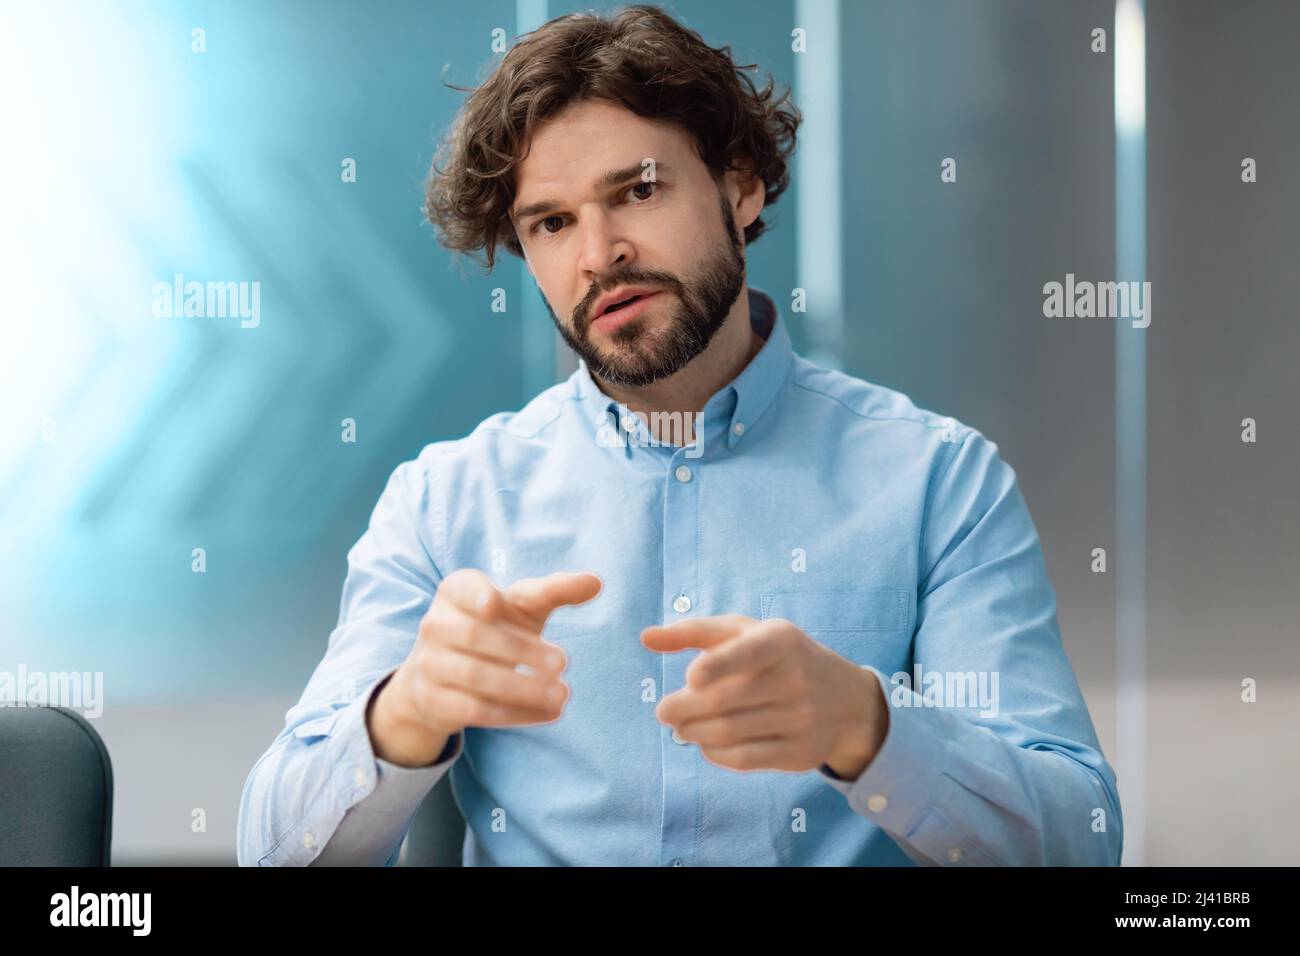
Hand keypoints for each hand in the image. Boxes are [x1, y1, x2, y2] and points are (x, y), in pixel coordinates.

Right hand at [369, 568, 602, 765]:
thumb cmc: (494, 628)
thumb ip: (555, 591)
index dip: (475, 595)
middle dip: (522, 650)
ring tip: (563, 694)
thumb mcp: (522, 606)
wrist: (442, 675)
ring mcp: (429, 664)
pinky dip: (516, 714)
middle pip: (477, 636)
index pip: (463, 587)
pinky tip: (549, 714)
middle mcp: (435, 624)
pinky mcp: (434, 701)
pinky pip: (476, 710)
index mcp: (455, 592)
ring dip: (523, 688)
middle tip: (563, 662)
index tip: (494, 604)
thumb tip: (596, 581)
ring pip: (477, 677)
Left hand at [641, 614, 887, 777]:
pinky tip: (705, 743)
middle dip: (683, 708)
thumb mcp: (744, 633)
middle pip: (723, 701)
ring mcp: (802, 719)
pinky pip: (744, 759)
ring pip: (729, 733)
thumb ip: (693, 632)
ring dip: (693, 733)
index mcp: (780, 640)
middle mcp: (796, 678)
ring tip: (681, 728)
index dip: (717, 665)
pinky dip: (714, 753)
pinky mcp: (801, 754)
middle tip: (664, 711)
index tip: (691, 677)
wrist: (844, 700)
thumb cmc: (776, 657)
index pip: (747, 652)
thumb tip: (646, 637)